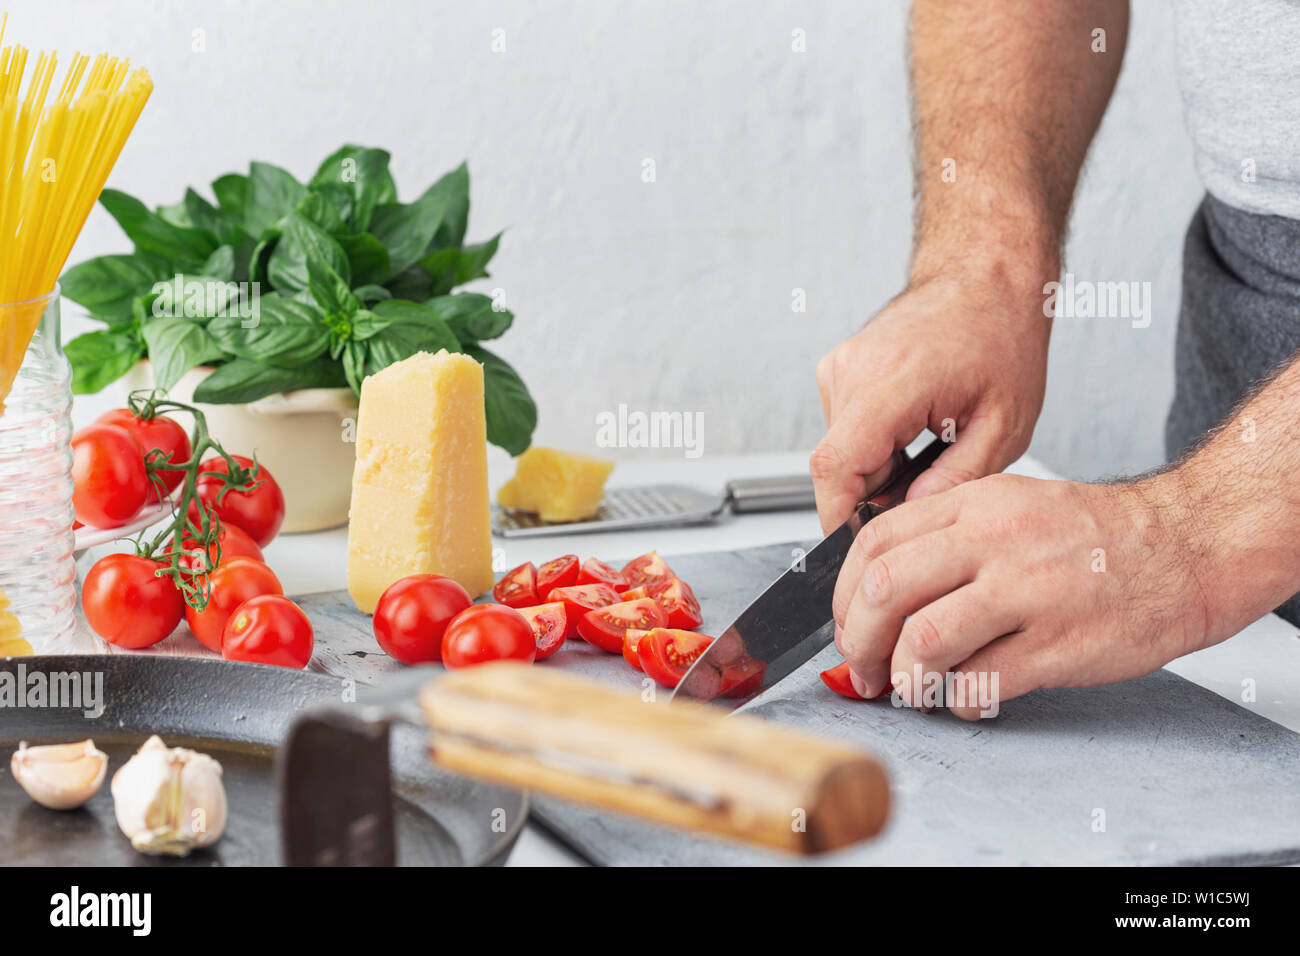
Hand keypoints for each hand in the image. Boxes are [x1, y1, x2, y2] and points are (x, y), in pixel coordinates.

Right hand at [811, 272, 1049, 532]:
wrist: (985, 277)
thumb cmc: (1001, 337)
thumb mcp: (1003, 425)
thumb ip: (955, 480)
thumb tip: (912, 518)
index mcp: (892, 381)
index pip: (836, 467)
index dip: (840, 517)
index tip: (856, 546)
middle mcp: (853, 370)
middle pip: (840, 466)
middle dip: (878, 492)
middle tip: (933, 480)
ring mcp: (840, 367)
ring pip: (842, 451)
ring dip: (880, 467)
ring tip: (931, 443)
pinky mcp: (838, 369)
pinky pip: (846, 430)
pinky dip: (877, 444)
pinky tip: (914, 426)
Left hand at [830, 471, 1211, 718]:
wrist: (1182, 548)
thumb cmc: (1092, 537)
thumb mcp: (1010, 506)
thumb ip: (945, 538)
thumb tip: (874, 591)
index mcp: (975, 504)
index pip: (873, 541)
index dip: (842, 593)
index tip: (845, 623)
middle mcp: (995, 541)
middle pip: (884, 589)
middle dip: (859, 640)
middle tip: (864, 668)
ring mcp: (1028, 592)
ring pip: (923, 639)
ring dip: (904, 677)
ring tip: (912, 689)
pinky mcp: (1059, 644)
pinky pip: (979, 683)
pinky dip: (959, 701)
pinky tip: (968, 698)